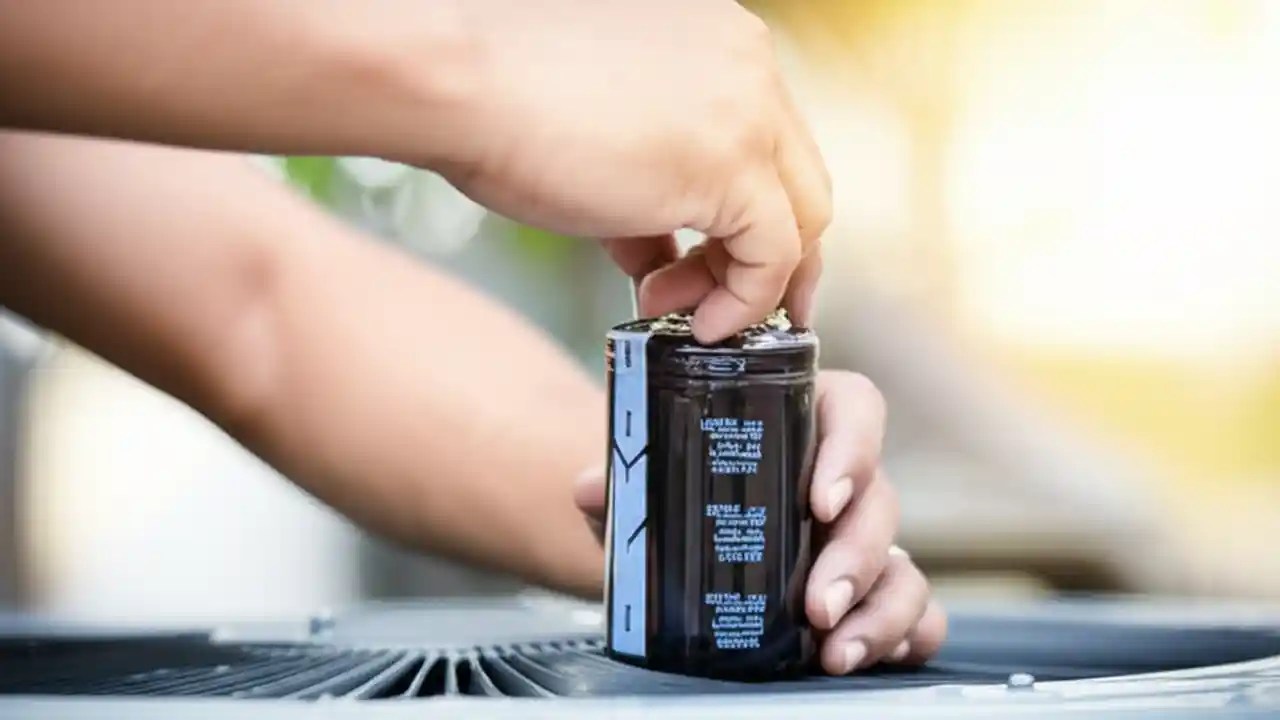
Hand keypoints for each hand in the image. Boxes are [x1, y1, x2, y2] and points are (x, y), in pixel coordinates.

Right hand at [433, 0, 829, 341]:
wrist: (455, 77)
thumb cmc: (499, 93)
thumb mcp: (601, 135)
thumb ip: (650, 186)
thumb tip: (660, 252)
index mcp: (721, 43)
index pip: (770, 141)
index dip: (747, 213)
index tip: (715, 261)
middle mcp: (750, 64)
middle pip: (799, 181)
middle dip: (763, 255)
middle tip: (718, 302)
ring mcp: (749, 111)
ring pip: (801, 220)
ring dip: (743, 281)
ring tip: (674, 308)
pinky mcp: (734, 165)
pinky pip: (775, 255)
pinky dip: (746, 301)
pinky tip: (700, 325)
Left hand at [573, 370, 946, 673]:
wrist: (673, 536)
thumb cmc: (674, 489)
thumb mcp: (645, 479)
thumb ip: (620, 479)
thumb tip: (590, 489)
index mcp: (801, 421)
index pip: (853, 410)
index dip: (851, 449)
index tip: (820, 498)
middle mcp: (842, 480)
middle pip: (879, 500)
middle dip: (855, 557)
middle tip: (818, 604)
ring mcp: (861, 539)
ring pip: (903, 564)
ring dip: (880, 610)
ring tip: (833, 651)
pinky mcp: (873, 592)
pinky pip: (916, 611)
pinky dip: (905, 635)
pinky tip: (866, 655)